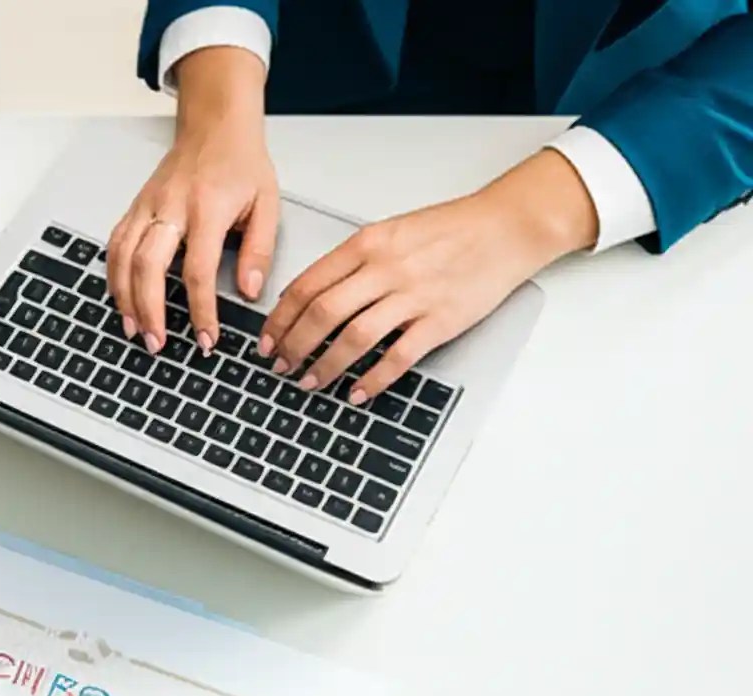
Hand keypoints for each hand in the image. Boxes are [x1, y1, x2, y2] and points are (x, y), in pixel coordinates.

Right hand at [107, 47, 274, 354]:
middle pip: (148, 266)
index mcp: (208, 207)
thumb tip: (248, 291)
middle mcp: (171, 206)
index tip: (206, 338)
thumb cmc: (240, 163)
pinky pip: (115, 243)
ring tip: (134, 329)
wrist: (215, 124)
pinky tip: (120, 297)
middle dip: (150, 309)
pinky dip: (113, 274)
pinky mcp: (136, 205)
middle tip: (157, 342)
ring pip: (123, 256)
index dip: (200, 309)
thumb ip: (258, 250)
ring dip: (125, 298)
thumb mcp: (267, 203)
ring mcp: (148, 205)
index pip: (198, 269)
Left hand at [259, 149, 597, 402]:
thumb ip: (351, 262)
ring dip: (326, 366)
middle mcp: (385, 268)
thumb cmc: (447, 230)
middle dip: (294, 345)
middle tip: (280, 365)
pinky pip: (397, 357)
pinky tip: (357, 392)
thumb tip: (309, 295)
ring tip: (310, 382)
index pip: (307, 285)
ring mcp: (413, 296)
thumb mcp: (388, 232)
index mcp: (366, 244)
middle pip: (322, 314)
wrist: (503, 228)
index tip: (267, 339)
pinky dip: (372, 380)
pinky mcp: (440, 321)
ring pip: (354, 338)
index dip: (280, 318)